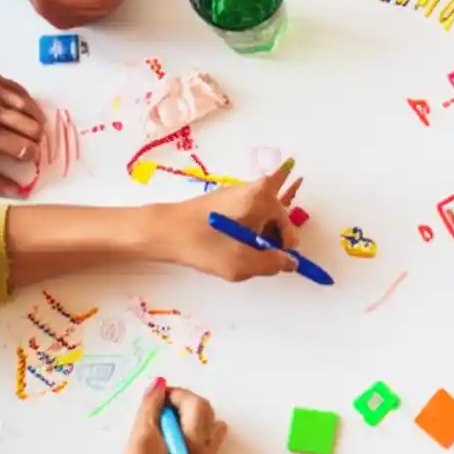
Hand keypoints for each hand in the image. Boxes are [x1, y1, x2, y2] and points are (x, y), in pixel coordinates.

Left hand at [0, 72, 44, 197]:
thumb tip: (20, 192)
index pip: (24, 148)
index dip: (31, 156)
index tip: (26, 157)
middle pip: (33, 129)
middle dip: (35, 140)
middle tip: (26, 143)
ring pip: (32, 109)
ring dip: (34, 122)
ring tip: (28, 128)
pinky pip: (23, 92)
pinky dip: (27, 104)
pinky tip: (21, 112)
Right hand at [116, 378, 227, 453]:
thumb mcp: (139, 442)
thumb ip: (150, 409)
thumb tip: (157, 384)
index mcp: (196, 445)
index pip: (196, 404)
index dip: (176, 394)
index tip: (156, 396)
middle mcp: (208, 453)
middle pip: (205, 411)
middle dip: (183, 403)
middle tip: (158, 408)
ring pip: (207, 424)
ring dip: (188, 416)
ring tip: (162, 426)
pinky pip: (205, 439)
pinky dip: (191, 429)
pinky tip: (169, 438)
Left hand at [154, 159, 303, 280]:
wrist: (162, 231)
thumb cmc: (203, 244)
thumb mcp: (242, 263)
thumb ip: (273, 264)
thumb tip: (290, 262)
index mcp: (262, 197)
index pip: (289, 226)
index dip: (284, 247)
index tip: (273, 262)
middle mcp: (254, 189)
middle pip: (278, 219)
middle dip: (271, 242)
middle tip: (253, 260)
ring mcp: (239, 193)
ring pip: (262, 220)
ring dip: (257, 239)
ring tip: (238, 255)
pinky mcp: (226, 200)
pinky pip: (248, 217)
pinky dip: (245, 233)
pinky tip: (228, 247)